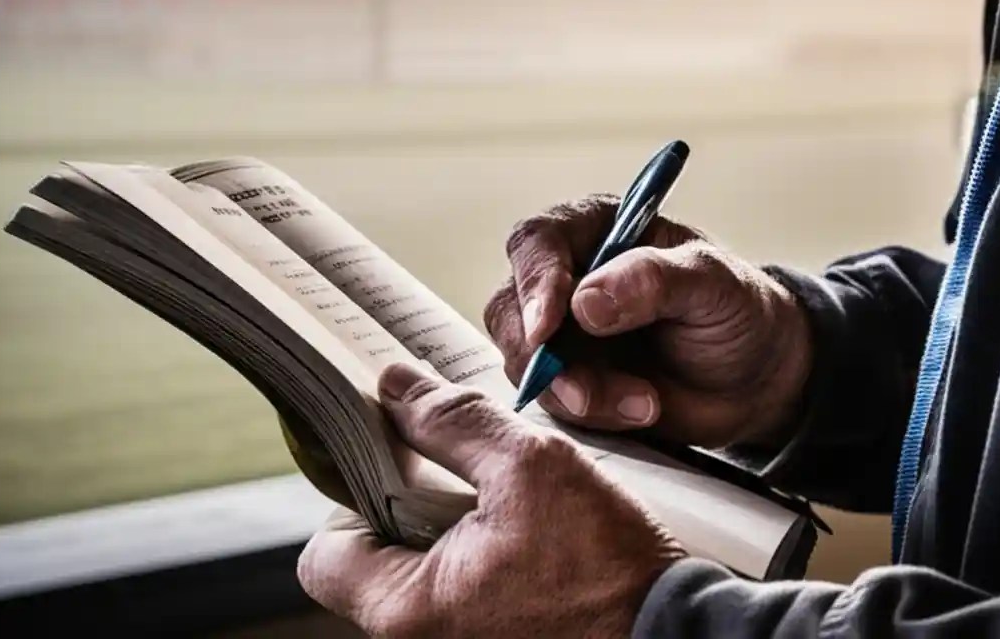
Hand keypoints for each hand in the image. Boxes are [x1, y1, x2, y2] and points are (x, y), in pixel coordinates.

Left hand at [297, 363, 685, 637]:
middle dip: (404, 512)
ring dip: (442, 535)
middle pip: (368, 566)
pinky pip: (452, 601)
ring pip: (411, 581)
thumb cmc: (611, 566)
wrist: (677, 635)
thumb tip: (392, 386)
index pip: (323, 554)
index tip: (398, 470)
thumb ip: (452, 421)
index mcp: (408, 609)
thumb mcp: (531, 466)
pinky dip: (472, 563)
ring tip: (498, 510)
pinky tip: (519, 541)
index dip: (351, 502)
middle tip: (459, 481)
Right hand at [485, 194, 811, 448]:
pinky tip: (642, 410)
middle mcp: (566, 277)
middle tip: (583, 392)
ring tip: (645, 402)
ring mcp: (561, 334)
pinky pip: (550, 401)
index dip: (534, 283)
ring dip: (577, 393)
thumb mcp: (713, 283)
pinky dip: (592, 415)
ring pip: (525, 362)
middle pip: (509, 308)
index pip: (537, 242)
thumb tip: (585, 301)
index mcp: (595, 229)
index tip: (548, 326)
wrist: (756, 381)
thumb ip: (653, 280)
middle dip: (543, 356)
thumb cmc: (737, 312)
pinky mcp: (567, 381)